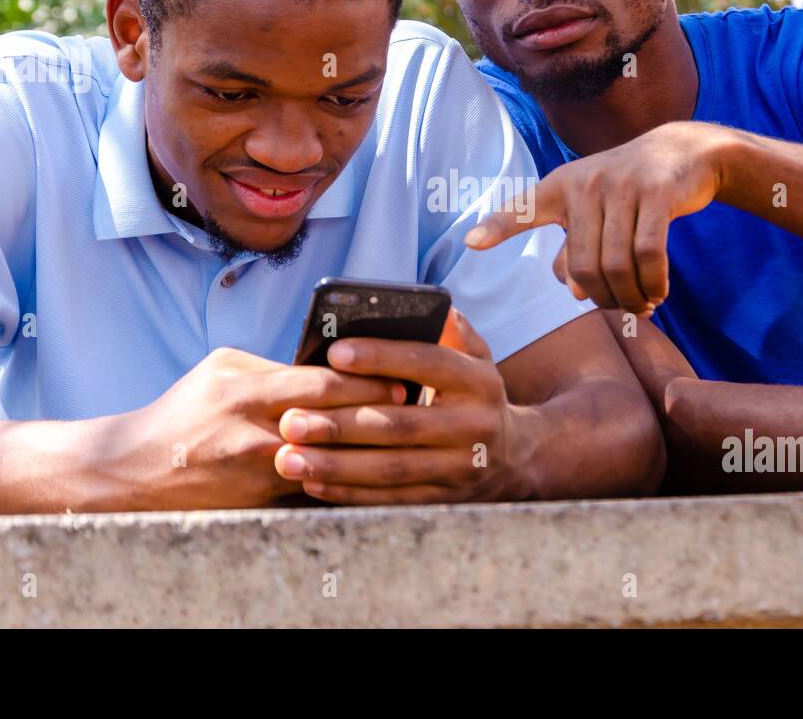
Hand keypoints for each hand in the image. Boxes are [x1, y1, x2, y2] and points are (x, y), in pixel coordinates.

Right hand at [112, 347, 404, 509]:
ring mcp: (258, 473)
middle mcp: (254, 434)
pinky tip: (371, 465)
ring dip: (368, 449)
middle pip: (334, 425)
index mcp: (246, 392)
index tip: (400, 376)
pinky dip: (343, 474)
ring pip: (331, 460)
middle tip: (413, 407)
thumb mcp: (224, 370)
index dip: (365, 382)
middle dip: (379, 415)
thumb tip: (332, 363)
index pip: (320, 384)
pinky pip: (314, 485)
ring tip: (401, 436)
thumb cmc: (188, 408)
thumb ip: (276, 367)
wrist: (138, 471)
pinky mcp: (261, 501)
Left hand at [273, 308, 526, 504]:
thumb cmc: (472, 392)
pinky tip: (312, 483)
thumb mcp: (474, 356)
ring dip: (335, 464)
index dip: (381, 357)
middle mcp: (474, 424)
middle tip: (290, 419)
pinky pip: (391, 498)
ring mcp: (460, 467)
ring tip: (289, 457)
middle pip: (399, 424)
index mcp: (479, 380)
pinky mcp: (445, 499)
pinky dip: (349, 492)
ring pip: (391, 468)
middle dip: (340, 423)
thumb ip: (448, 329)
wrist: (514, 455)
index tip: (334, 352)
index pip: (427, 363)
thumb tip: (415, 303)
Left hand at [464, 121, 739, 313]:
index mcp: (560, 188)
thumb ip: (575, 250)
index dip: (497, 227)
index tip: (471, 242)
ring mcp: (621, 186)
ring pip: (617, 265)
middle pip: (583, 266)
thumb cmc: (628, 190)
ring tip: (641, 305)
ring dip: (631, 297)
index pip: (522, 208)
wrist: (683, 152)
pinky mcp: (657, 193)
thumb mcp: (592, 210)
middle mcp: (585, 184)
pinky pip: (649, 254)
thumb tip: (574, 294)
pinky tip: (658, 293)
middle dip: (603, 298)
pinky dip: (653, 283)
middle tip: (620, 309)